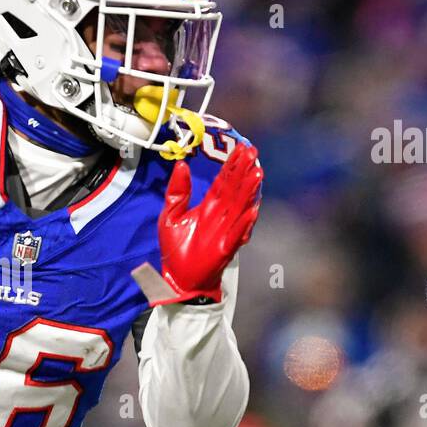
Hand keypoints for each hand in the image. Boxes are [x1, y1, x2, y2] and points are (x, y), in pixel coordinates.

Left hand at [155, 142, 261, 304]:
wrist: (178, 278)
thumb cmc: (176, 249)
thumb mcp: (170, 215)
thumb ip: (177, 192)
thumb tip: (181, 165)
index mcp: (208, 206)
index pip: (223, 181)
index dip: (232, 165)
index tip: (241, 148)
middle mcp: (220, 215)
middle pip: (234, 189)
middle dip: (243, 170)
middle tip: (252, 151)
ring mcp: (226, 230)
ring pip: (239, 206)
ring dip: (248, 191)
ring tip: (256, 173)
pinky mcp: (226, 247)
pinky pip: (237, 233)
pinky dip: (245, 223)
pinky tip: (252, 210)